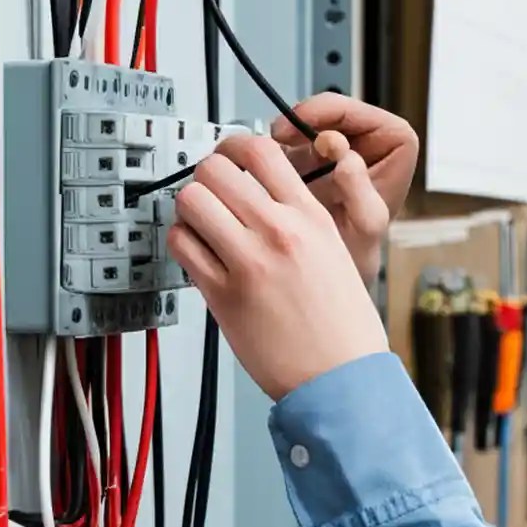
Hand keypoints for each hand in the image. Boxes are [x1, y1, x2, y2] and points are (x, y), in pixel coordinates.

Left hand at [167, 134, 387, 400]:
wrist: (340, 376)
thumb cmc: (344, 325)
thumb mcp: (338, 253)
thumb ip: (301, 219)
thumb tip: (261, 194)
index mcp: (312, 217)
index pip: (261, 151)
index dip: (235, 149)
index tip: (230, 161)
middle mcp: (280, 231)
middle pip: (215, 169)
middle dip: (207, 179)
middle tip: (212, 195)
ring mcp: (249, 261)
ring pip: (191, 201)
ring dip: (191, 209)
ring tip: (203, 226)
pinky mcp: (222, 294)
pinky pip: (182, 245)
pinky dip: (183, 243)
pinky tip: (199, 254)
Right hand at [271, 93, 418, 281]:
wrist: (339, 265)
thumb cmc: (361, 246)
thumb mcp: (366, 222)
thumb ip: (358, 188)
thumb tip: (341, 152)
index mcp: (398, 141)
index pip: (357, 109)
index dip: (325, 113)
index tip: (302, 130)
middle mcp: (373, 137)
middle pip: (329, 110)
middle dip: (300, 122)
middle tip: (278, 136)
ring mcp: (344, 143)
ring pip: (309, 121)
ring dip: (287, 136)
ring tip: (274, 155)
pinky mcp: (318, 153)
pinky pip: (295, 138)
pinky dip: (279, 149)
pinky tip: (270, 163)